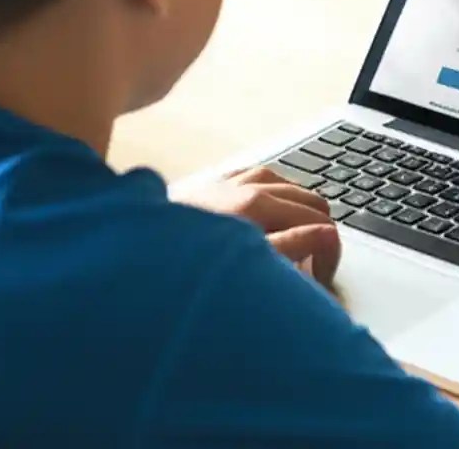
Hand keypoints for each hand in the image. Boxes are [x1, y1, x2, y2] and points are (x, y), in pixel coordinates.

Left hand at [176, 166, 341, 287]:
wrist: (130, 251)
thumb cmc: (185, 262)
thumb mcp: (245, 261)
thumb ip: (291, 247)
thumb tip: (326, 236)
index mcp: (258, 204)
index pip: (321, 225)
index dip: (328, 256)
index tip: (318, 281)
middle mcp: (247, 185)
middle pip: (312, 200)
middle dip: (321, 231)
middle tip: (311, 264)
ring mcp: (231, 181)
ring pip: (289, 184)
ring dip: (300, 210)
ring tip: (299, 238)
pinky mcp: (215, 183)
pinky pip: (260, 176)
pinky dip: (275, 192)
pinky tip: (272, 207)